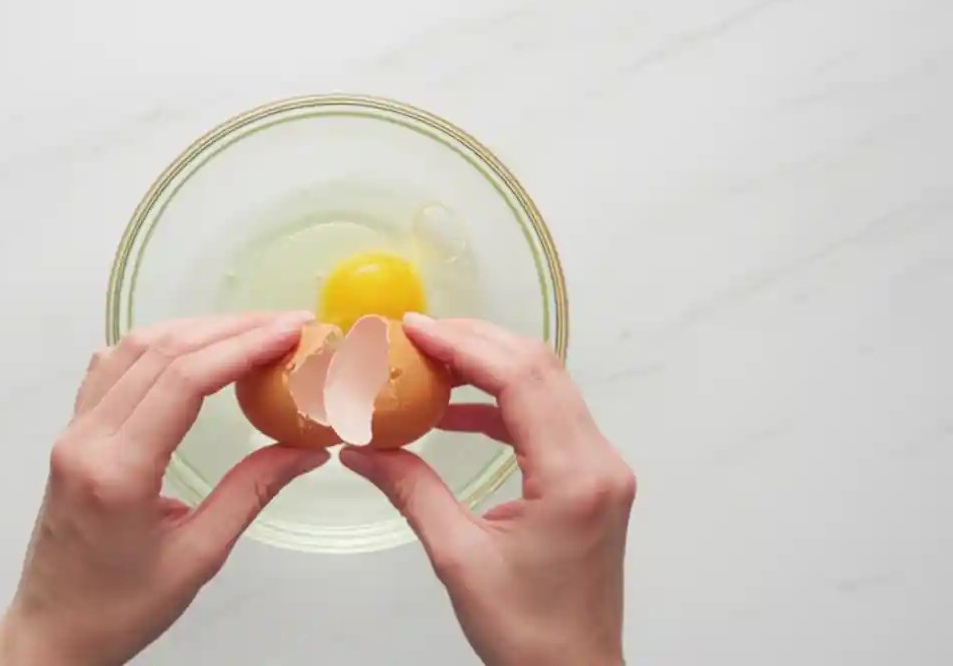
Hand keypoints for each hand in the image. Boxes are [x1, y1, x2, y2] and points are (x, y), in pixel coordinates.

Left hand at [0, 312, 326, 665]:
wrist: (52, 633)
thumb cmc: (118, 609)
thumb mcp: (199, 557)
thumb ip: (252, 492)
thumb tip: (308, 450)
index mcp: (118, 471)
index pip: (183, 380)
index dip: (242, 346)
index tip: (290, 331)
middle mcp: (87, 440)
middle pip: (160, 352)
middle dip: (229, 329)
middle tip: (285, 325)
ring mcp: (72, 433)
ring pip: (132, 349)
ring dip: (194, 330)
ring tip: (250, 330)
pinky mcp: (72, 435)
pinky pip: (111, 369)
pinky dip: (157, 346)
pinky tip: (191, 348)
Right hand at [341, 314, 634, 665]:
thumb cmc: (529, 634)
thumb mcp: (458, 559)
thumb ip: (411, 490)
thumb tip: (361, 448)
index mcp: (573, 478)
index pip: (520, 380)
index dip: (464, 344)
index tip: (414, 329)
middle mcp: (598, 462)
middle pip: (539, 368)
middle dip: (476, 342)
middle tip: (416, 335)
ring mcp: (601, 469)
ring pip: (547, 387)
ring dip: (489, 367)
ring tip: (429, 362)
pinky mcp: (591, 480)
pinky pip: (547, 418)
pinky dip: (501, 404)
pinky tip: (454, 412)